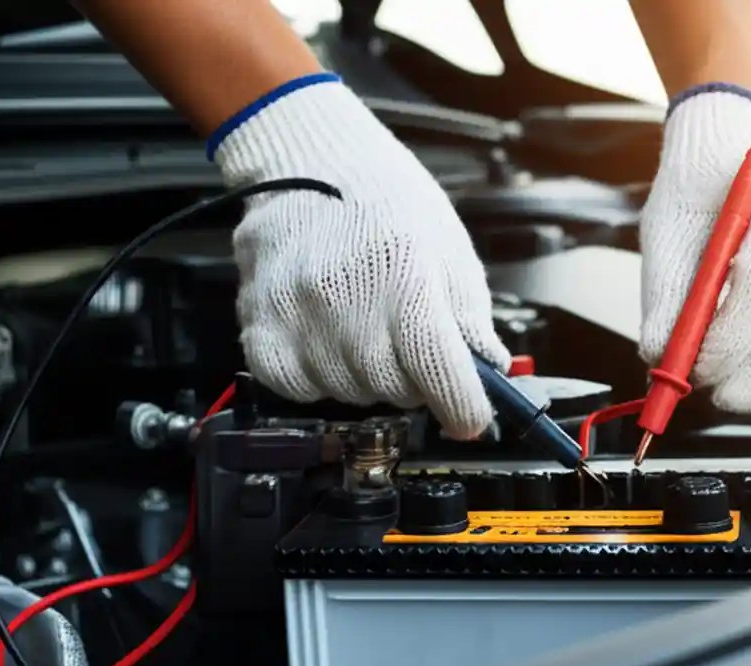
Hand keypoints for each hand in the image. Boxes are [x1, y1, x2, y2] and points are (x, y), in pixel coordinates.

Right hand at [212, 77, 507, 438]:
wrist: (308, 160)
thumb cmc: (384, 198)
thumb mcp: (449, 249)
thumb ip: (469, 318)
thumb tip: (489, 372)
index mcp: (406, 276)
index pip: (439, 371)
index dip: (462, 407)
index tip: (470, 419)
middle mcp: (349, 299)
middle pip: (396, 391)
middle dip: (415, 382)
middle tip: (412, 347)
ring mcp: (299, 317)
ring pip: (350, 393)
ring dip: (367, 378)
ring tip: (366, 329)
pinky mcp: (261, 328)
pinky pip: (298, 387)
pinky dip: (319, 377)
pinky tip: (328, 341)